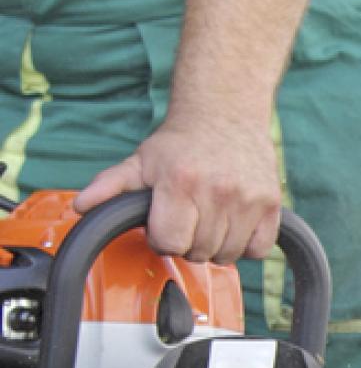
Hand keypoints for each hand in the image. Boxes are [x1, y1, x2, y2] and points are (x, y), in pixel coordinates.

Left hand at [73, 114, 282, 264]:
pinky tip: (235, 225)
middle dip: (189, 242)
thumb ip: (111, 186)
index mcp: (180, 183)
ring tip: (210, 221)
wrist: (226, 111)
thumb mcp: (142, 160)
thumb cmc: (181, 142)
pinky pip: (259, 250)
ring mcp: (247, 199)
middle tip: (189, 218)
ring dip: (216, 246)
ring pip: (228, 255)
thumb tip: (81, 207)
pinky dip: (247, 245)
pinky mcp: (272, 204)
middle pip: (199, 253)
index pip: (169, 243)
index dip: (162, 238)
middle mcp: (217, 192)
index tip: (165, 223)